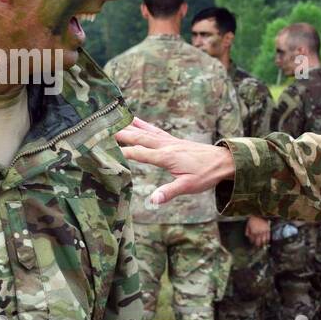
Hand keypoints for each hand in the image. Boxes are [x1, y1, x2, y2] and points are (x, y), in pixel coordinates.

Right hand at [115, 117, 234, 205]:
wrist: (223, 161)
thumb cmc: (206, 175)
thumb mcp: (188, 187)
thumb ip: (169, 192)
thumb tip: (152, 201)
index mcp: (166, 157)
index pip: (138, 154)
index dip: (120, 153)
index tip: (103, 151)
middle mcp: (165, 145)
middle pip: (136, 138)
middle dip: (117, 135)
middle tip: (96, 131)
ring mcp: (168, 141)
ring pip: (142, 131)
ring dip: (125, 126)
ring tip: (107, 119)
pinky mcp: (172, 139)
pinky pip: (152, 129)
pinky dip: (140, 123)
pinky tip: (132, 118)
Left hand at [245, 215, 270, 246]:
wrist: (259, 213)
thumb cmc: (252, 219)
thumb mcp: (248, 224)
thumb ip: (247, 231)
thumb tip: (247, 236)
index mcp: (253, 232)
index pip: (252, 240)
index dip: (252, 242)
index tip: (252, 243)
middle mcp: (258, 233)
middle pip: (258, 242)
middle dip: (257, 245)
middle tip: (257, 247)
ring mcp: (264, 231)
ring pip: (263, 240)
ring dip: (263, 244)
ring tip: (262, 246)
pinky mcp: (268, 229)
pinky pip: (268, 236)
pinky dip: (267, 239)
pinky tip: (266, 241)